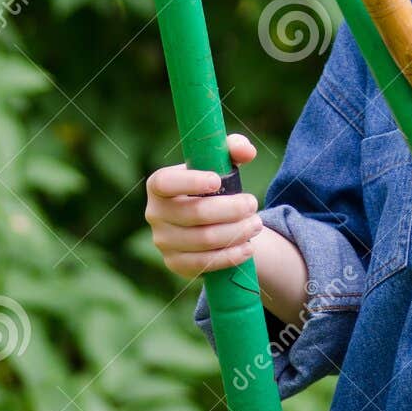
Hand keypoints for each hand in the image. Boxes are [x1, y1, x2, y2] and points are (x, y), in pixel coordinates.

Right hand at [145, 133, 262, 276]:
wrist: (206, 222)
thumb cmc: (212, 185)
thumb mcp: (221, 162)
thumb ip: (233, 148)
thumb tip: (247, 152)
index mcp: (159, 185)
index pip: (166, 183)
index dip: (190, 182)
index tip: (217, 180)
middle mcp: (155, 213)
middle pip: (194, 213)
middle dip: (230, 209)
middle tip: (253, 204)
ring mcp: (163, 241)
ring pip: (203, 239)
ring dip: (235, 233)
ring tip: (256, 224)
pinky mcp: (175, 263)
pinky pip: (204, 263)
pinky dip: (229, 256)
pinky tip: (247, 248)